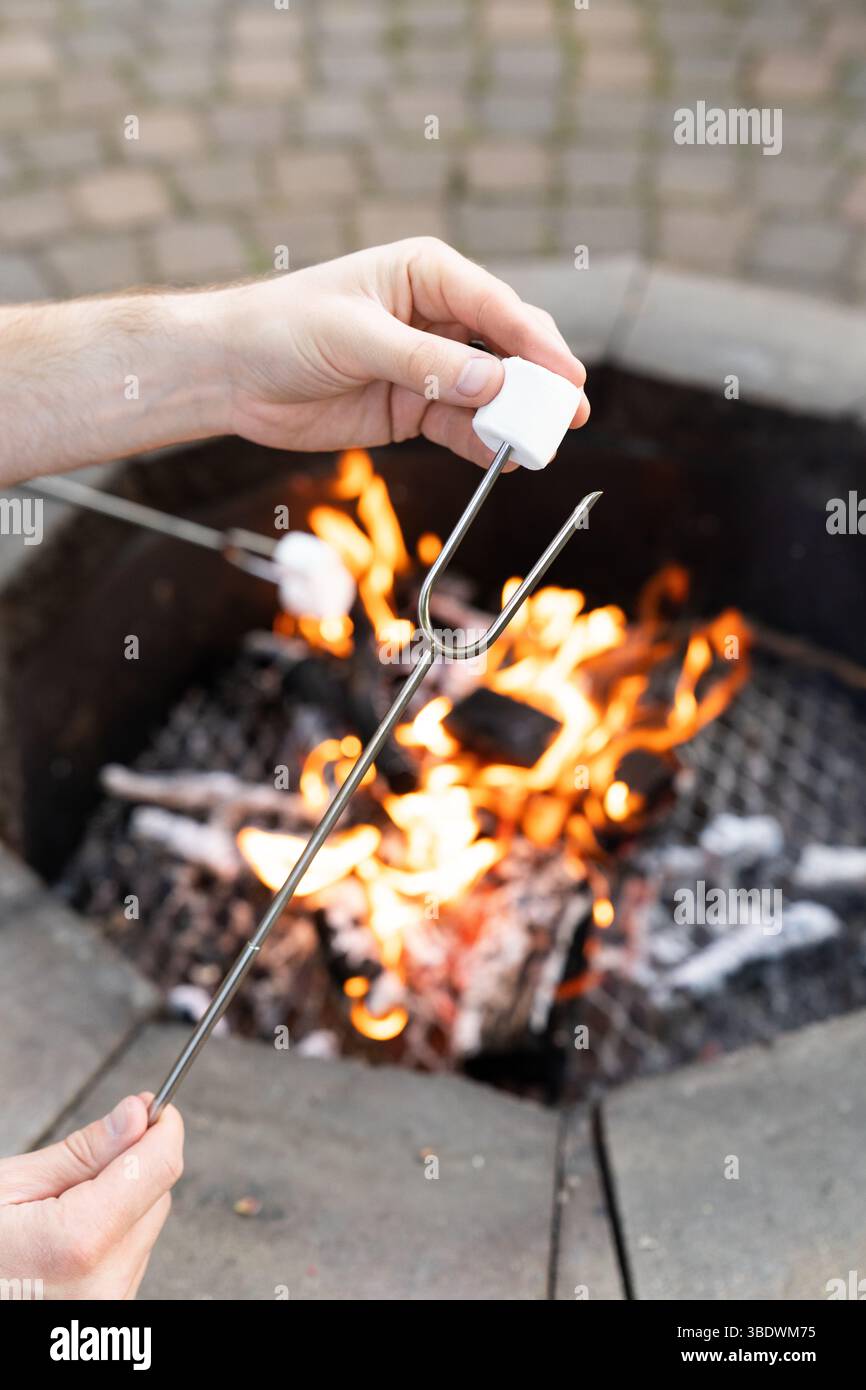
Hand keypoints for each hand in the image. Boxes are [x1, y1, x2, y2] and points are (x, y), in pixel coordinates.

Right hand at [0, 1093, 182, 1299]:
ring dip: (123, 1202)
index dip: (162, 1128)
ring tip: (59, 1211)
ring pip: (148, 1224)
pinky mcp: (112, 1313)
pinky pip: (132, 1256)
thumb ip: (82, 1152)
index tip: (153, 1106)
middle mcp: (106, 1282)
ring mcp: (111, 1305)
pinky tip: (67, 1240)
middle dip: (133, 1164)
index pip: (158, 1168)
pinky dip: (113, 1235)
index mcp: (79, 1242)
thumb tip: (136, 1114)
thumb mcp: (10, 1185)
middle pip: (157, 1194)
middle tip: (81, 1164)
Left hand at [220, 238, 590, 466]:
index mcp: (427, 274)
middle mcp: (437, 317)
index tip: (566, 375)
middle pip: (506, 349)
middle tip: (569, 413)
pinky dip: (482, 443)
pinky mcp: (413, 408)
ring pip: (489, 393)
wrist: (231, 374)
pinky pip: (460, 426)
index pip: (495, 306)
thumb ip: (424, 361)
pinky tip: (502, 459)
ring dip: (513, 418)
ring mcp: (429, 366)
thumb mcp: (354, 336)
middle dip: (537, 380)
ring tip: (540, 444)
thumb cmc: (283, 328)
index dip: (535, 341)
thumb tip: (493, 384)